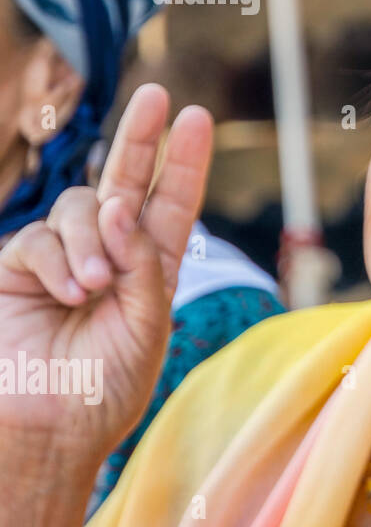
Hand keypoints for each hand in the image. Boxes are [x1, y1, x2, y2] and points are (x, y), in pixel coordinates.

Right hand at [0, 84, 212, 472]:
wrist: (48, 430)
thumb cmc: (104, 387)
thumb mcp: (148, 327)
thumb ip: (146, 268)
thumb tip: (126, 208)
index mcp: (150, 268)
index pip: (171, 204)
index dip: (183, 162)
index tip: (196, 118)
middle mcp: (108, 254)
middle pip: (126, 181)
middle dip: (141, 137)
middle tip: (158, 96)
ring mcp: (61, 257)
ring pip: (83, 207)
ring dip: (95, 237)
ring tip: (95, 286)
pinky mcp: (16, 267)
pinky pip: (39, 237)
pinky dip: (59, 259)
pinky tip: (70, 292)